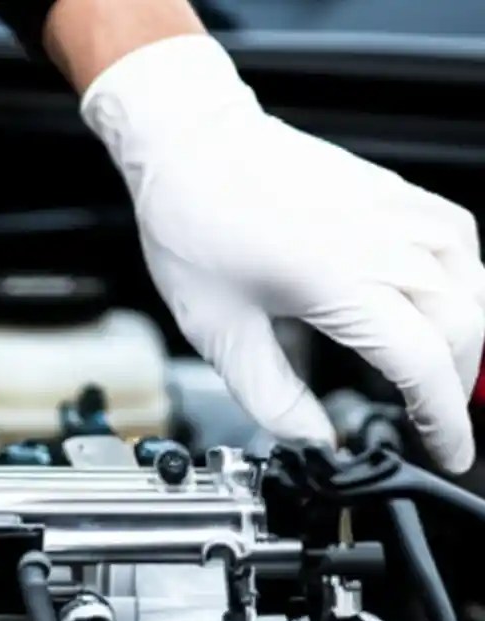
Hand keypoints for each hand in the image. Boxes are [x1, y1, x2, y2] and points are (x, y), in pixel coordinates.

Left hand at [83, 36, 484, 472]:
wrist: (188, 145)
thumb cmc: (194, 223)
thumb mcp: (218, 332)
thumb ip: (272, 397)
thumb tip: (313, 438)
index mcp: (341, 282)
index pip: (425, 366)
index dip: (443, 420)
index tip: (448, 452)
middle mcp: (383, 242)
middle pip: (465, 328)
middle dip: (457, 386)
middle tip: (433, 422)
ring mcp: (396, 210)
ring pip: (474, 284)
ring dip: (466, 337)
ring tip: (434, 373)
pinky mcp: (394, 190)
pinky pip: (458, 241)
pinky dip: (463, 281)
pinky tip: (437, 301)